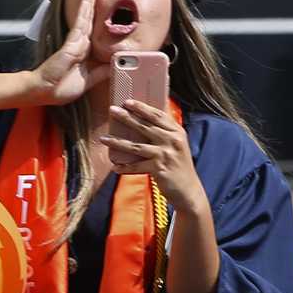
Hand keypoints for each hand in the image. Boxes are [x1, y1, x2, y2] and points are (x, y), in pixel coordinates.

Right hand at [30, 0, 107, 105]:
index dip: (98, 16)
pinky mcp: (71, 42)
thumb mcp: (88, 81)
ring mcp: (75, 41)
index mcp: (84, 52)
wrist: (44, 91)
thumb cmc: (61, 88)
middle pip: (89, 18)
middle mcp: (80, 43)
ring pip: (85, 15)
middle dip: (92, 2)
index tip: (105, 5)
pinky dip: (85, 8)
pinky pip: (81, 22)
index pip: (94, 30)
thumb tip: (115, 65)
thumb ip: (101, 73)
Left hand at [104, 100, 205, 218]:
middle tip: (112, 110)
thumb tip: (145, 121)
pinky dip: (125, 168)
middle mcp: (172, 141)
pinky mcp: (158, 169)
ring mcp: (165, 155)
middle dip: (127, 117)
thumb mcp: (178, 146)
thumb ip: (166, 134)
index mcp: (177, 132)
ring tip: (103, 138)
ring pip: (136, 146)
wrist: (188, 191)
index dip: (142, 108)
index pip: (158, 115)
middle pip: (145, 126)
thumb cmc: (180, 166)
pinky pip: (136, 166)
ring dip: (117, 142)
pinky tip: (115, 167)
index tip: (128, 102)